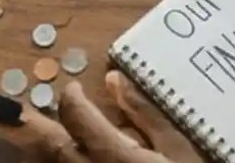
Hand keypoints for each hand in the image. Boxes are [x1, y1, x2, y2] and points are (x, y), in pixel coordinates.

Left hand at [25, 73, 201, 162]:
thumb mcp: (181, 150)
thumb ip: (146, 115)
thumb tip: (112, 80)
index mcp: (118, 159)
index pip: (77, 117)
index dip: (72, 99)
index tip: (76, 90)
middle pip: (57, 149)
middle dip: (54, 130)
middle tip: (62, 122)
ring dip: (61, 156)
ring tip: (76, 148)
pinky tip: (87, 161)